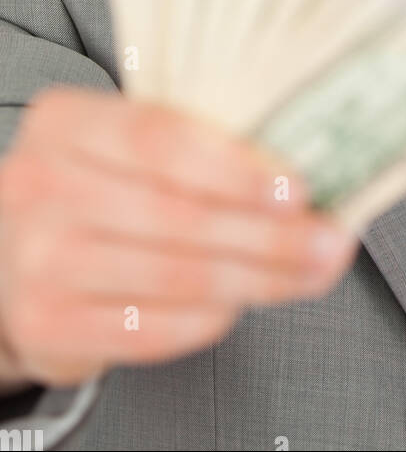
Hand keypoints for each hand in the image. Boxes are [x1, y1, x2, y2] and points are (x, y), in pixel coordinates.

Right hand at [0, 86, 358, 387]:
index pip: (162, 140)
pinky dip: (212, 319)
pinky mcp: (48, 324)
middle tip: (328, 240)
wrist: (8, 256)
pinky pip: (154, 329)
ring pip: (177, 276)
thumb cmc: (90, 188)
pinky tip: (245, 301)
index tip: (299, 187)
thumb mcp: (122, 143)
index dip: (237, 168)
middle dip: (270, 234)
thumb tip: (303, 166)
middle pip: (180, 215)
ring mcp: (39, 261)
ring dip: (259, 278)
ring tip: (308, 270)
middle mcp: (41, 186)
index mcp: (66, 122)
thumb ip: (196, 144)